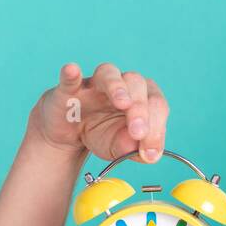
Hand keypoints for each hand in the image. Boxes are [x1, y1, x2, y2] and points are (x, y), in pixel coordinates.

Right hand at [28, 61, 167, 163]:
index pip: (157, 105)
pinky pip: (70, 78)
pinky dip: (71, 74)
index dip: (157, 129)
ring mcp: (94, 83)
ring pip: (110, 74)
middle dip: (141, 110)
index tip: (149, 154)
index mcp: (143, 97)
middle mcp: (122, 84)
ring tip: (123, 104)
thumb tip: (147, 155)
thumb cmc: (102, 134)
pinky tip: (72, 71)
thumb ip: (135, 150)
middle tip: (138, 134)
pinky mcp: (69, 88)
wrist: (71, 135)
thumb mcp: (121, 148)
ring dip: (117, 88)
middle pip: (138, 85)